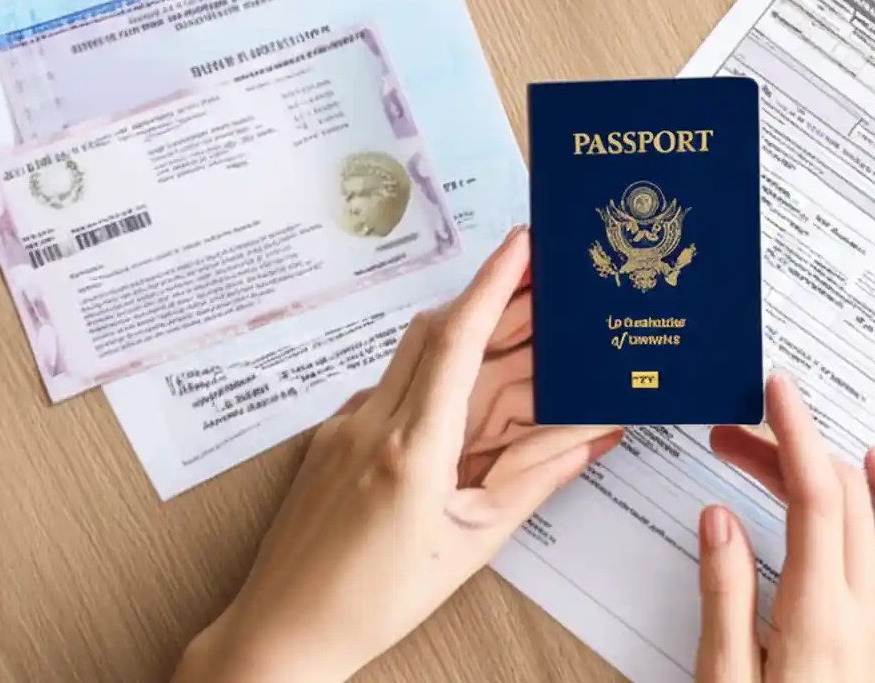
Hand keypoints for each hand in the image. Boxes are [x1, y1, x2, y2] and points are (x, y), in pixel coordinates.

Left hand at [174, 228, 621, 681]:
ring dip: (467, 345)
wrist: (283, 630)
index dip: (492, 284)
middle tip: (542, 291)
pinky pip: (394, 390)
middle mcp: (369, 423)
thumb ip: (534, 481)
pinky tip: (469, 406)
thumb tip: (590, 438)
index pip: (456, 341)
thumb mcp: (472, 544)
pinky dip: (437, 384)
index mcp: (409, 450)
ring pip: (414, 358)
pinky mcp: (332, 437)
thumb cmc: (374, 601)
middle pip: (435, 332)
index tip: (521, 245)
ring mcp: (344, 425)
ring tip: (522, 354)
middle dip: (490, 303)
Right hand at [696, 374, 874, 682]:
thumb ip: (725, 593)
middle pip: (839, 493)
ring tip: (786, 450)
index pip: (816, 497)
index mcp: (819, 615)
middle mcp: (867, 609)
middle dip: (787, 446)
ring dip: (833, 467)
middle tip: (733, 435)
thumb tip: (719, 517)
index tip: (776, 391)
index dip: (796, 433)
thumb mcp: (725, 678)